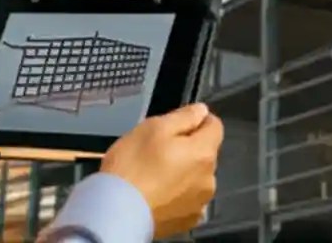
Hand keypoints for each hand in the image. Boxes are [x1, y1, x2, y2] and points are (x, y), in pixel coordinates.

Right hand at [100, 102, 223, 238]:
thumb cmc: (133, 166)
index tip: (175, 125)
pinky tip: (155, 195)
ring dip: (182, 173)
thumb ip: (184, 117)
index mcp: (204, 153)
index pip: (214, 126)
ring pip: (195, 178)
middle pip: (204, 153)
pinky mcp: (187, 222)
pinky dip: (175, 196)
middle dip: (186, 149)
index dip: (196, 120)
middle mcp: (209, 179)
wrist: (117, 213)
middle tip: (155, 151)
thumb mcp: (154, 127)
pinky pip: (186, 200)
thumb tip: (202, 111)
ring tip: (153, 176)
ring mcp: (199, 203)